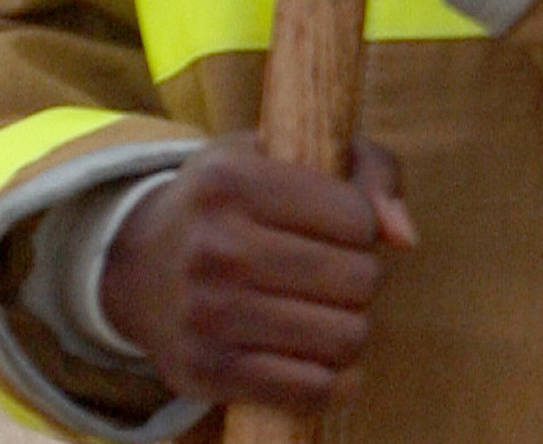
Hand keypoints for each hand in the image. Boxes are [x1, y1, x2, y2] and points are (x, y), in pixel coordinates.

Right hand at [101, 136, 414, 409]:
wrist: (136, 264)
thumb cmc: (237, 200)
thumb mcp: (291, 151)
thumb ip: (371, 173)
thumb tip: (405, 239)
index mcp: (232, 181)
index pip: (357, 218)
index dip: (361, 226)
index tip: (334, 227)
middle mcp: (213, 247)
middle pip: (359, 279)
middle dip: (361, 278)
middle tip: (332, 274)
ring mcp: (204, 315)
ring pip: (344, 337)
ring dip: (350, 327)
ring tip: (325, 312)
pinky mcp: (202, 373)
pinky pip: (310, 391)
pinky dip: (333, 382)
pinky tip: (323, 361)